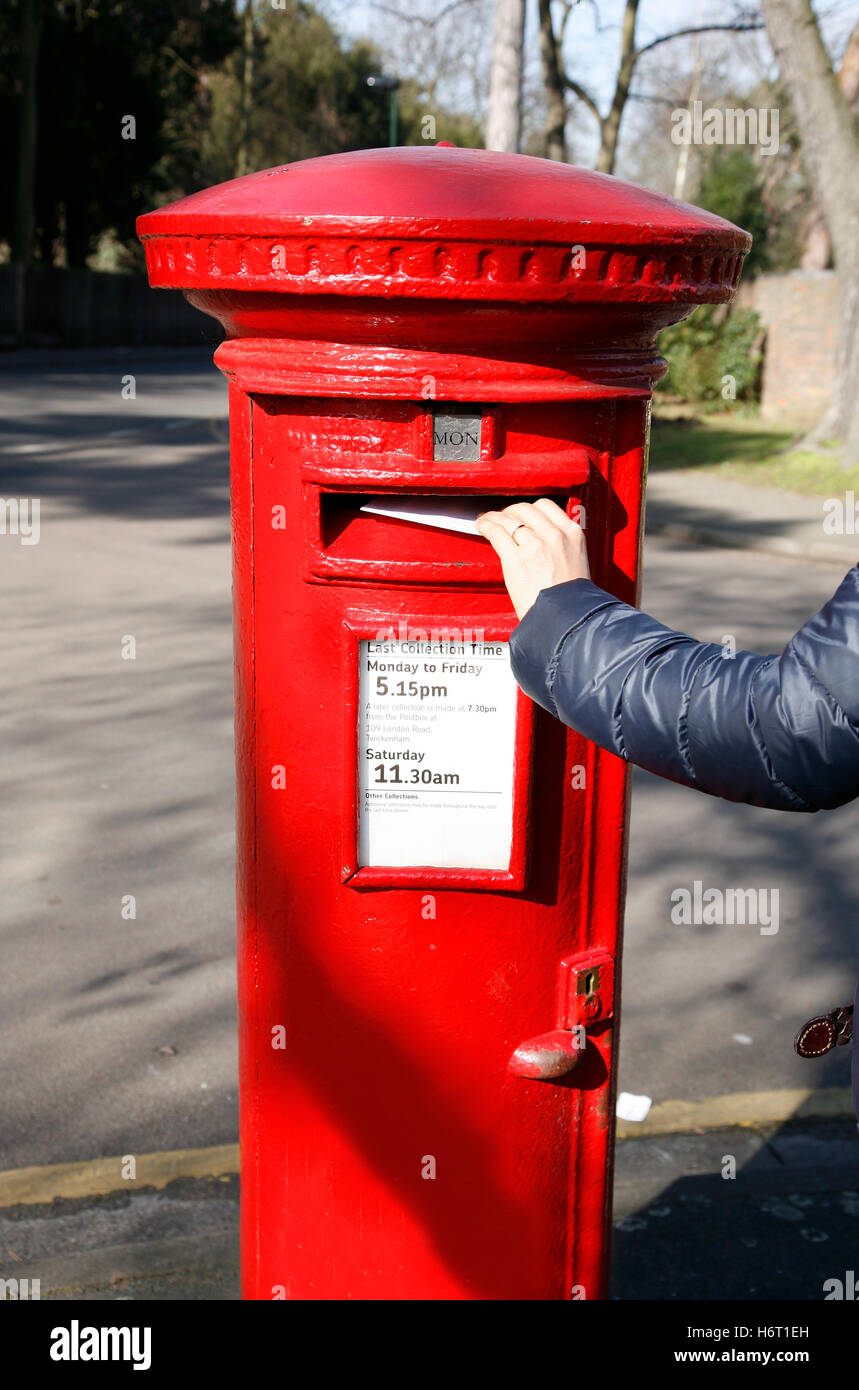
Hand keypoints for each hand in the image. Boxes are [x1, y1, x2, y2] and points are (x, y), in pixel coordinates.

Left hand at [475, 498, 589, 620]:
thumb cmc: (571, 599)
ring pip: (508, 519)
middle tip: (503, 519)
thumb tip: (541, 539)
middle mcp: (554, 535)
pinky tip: (482, 526)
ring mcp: (535, 545)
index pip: (545, 506)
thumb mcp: (577, 561)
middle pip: (525, 509)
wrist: (567, 618)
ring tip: (486, 520)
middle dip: (510, 512)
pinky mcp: (516, 558)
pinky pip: (496, 532)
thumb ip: (561, 546)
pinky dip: (486, 525)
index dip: (528, 509)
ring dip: (494, 517)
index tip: (521, 514)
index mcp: (573, 533)